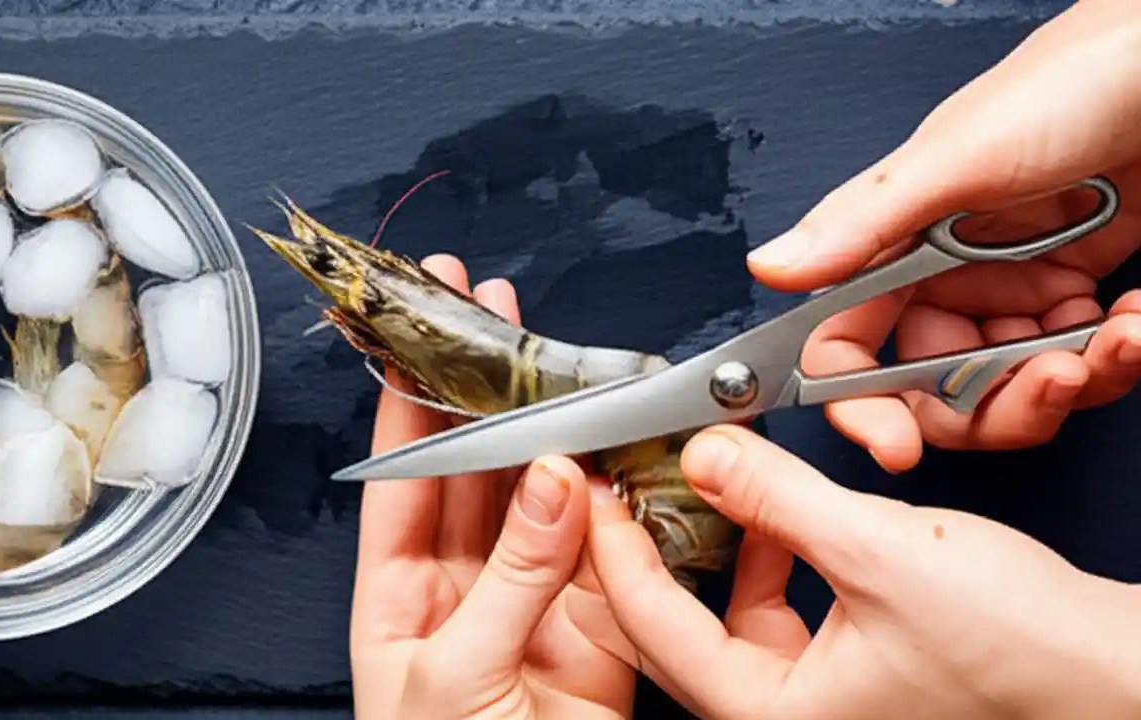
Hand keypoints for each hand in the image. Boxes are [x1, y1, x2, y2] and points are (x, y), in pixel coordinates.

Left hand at [349, 254, 635, 718]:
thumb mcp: (454, 677)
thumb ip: (510, 575)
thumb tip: (549, 478)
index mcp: (399, 595)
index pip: (405, 474)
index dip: (412, 396)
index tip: (421, 326)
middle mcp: (467, 587)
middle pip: (480, 470)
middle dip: (490, 392)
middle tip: (499, 317)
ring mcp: (535, 603)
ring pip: (551, 502)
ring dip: (564, 436)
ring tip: (574, 367)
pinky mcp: (599, 632)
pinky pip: (614, 557)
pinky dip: (626, 509)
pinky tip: (628, 457)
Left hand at [587, 425, 1140, 718]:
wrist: (1111, 675)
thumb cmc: (1020, 648)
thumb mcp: (877, 551)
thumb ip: (777, 498)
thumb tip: (704, 456)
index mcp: (769, 716)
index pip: (649, 625)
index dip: (613, 547)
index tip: (593, 489)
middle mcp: (782, 719)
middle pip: (673, 628)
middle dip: (651, 549)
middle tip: (629, 484)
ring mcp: (815, 704)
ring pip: (724, 619)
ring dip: (711, 550)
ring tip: (699, 485)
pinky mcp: (847, 678)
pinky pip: (773, 615)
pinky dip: (763, 561)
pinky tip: (774, 514)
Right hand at [748, 0, 1140, 470]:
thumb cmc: (1070, 84)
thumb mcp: (957, 158)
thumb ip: (863, 223)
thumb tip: (770, 267)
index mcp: (898, 250)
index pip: (850, 351)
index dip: (863, 407)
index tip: (896, 445)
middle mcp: (950, 279)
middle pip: (942, 392)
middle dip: (1000, 405)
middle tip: (1052, 383)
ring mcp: (1017, 289)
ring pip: (1019, 387)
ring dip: (1078, 377)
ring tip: (1120, 337)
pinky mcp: (1080, 292)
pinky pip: (1088, 360)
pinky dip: (1119, 351)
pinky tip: (1137, 316)